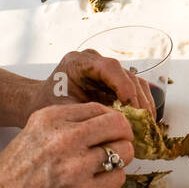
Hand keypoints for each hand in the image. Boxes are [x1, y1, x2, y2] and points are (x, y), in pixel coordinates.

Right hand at [0, 103, 135, 187]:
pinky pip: (118, 178)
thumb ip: (68, 123)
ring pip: (124, 151)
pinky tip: (99, 181)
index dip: (111, 120)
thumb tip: (106, 122)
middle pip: (119, 126)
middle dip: (124, 135)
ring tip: (108, 165)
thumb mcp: (36, 132)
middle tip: (120, 144)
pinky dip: (113, 179)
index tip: (111, 130)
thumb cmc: (15, 170)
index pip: (100, 109)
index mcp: (52, 118)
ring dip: (121, 158)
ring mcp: (76, 166)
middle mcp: (65, 138)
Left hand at [37, 50, 155, 116]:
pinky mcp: (115, 80)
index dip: (124, 86)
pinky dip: (142, 104)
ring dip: (144, 103)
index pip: (109, 67)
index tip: (131, 107)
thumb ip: (88, 115)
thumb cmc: (48, 105)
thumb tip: (117, 125)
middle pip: (126, 75)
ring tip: (147, 125)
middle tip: (144, 123)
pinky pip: (135, 89)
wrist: (42, 103)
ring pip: (135, 82)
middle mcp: (95, 61)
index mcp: (78, 62)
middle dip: (137, 100)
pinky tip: (143, 121)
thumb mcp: (65, 111)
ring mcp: (107, 70)